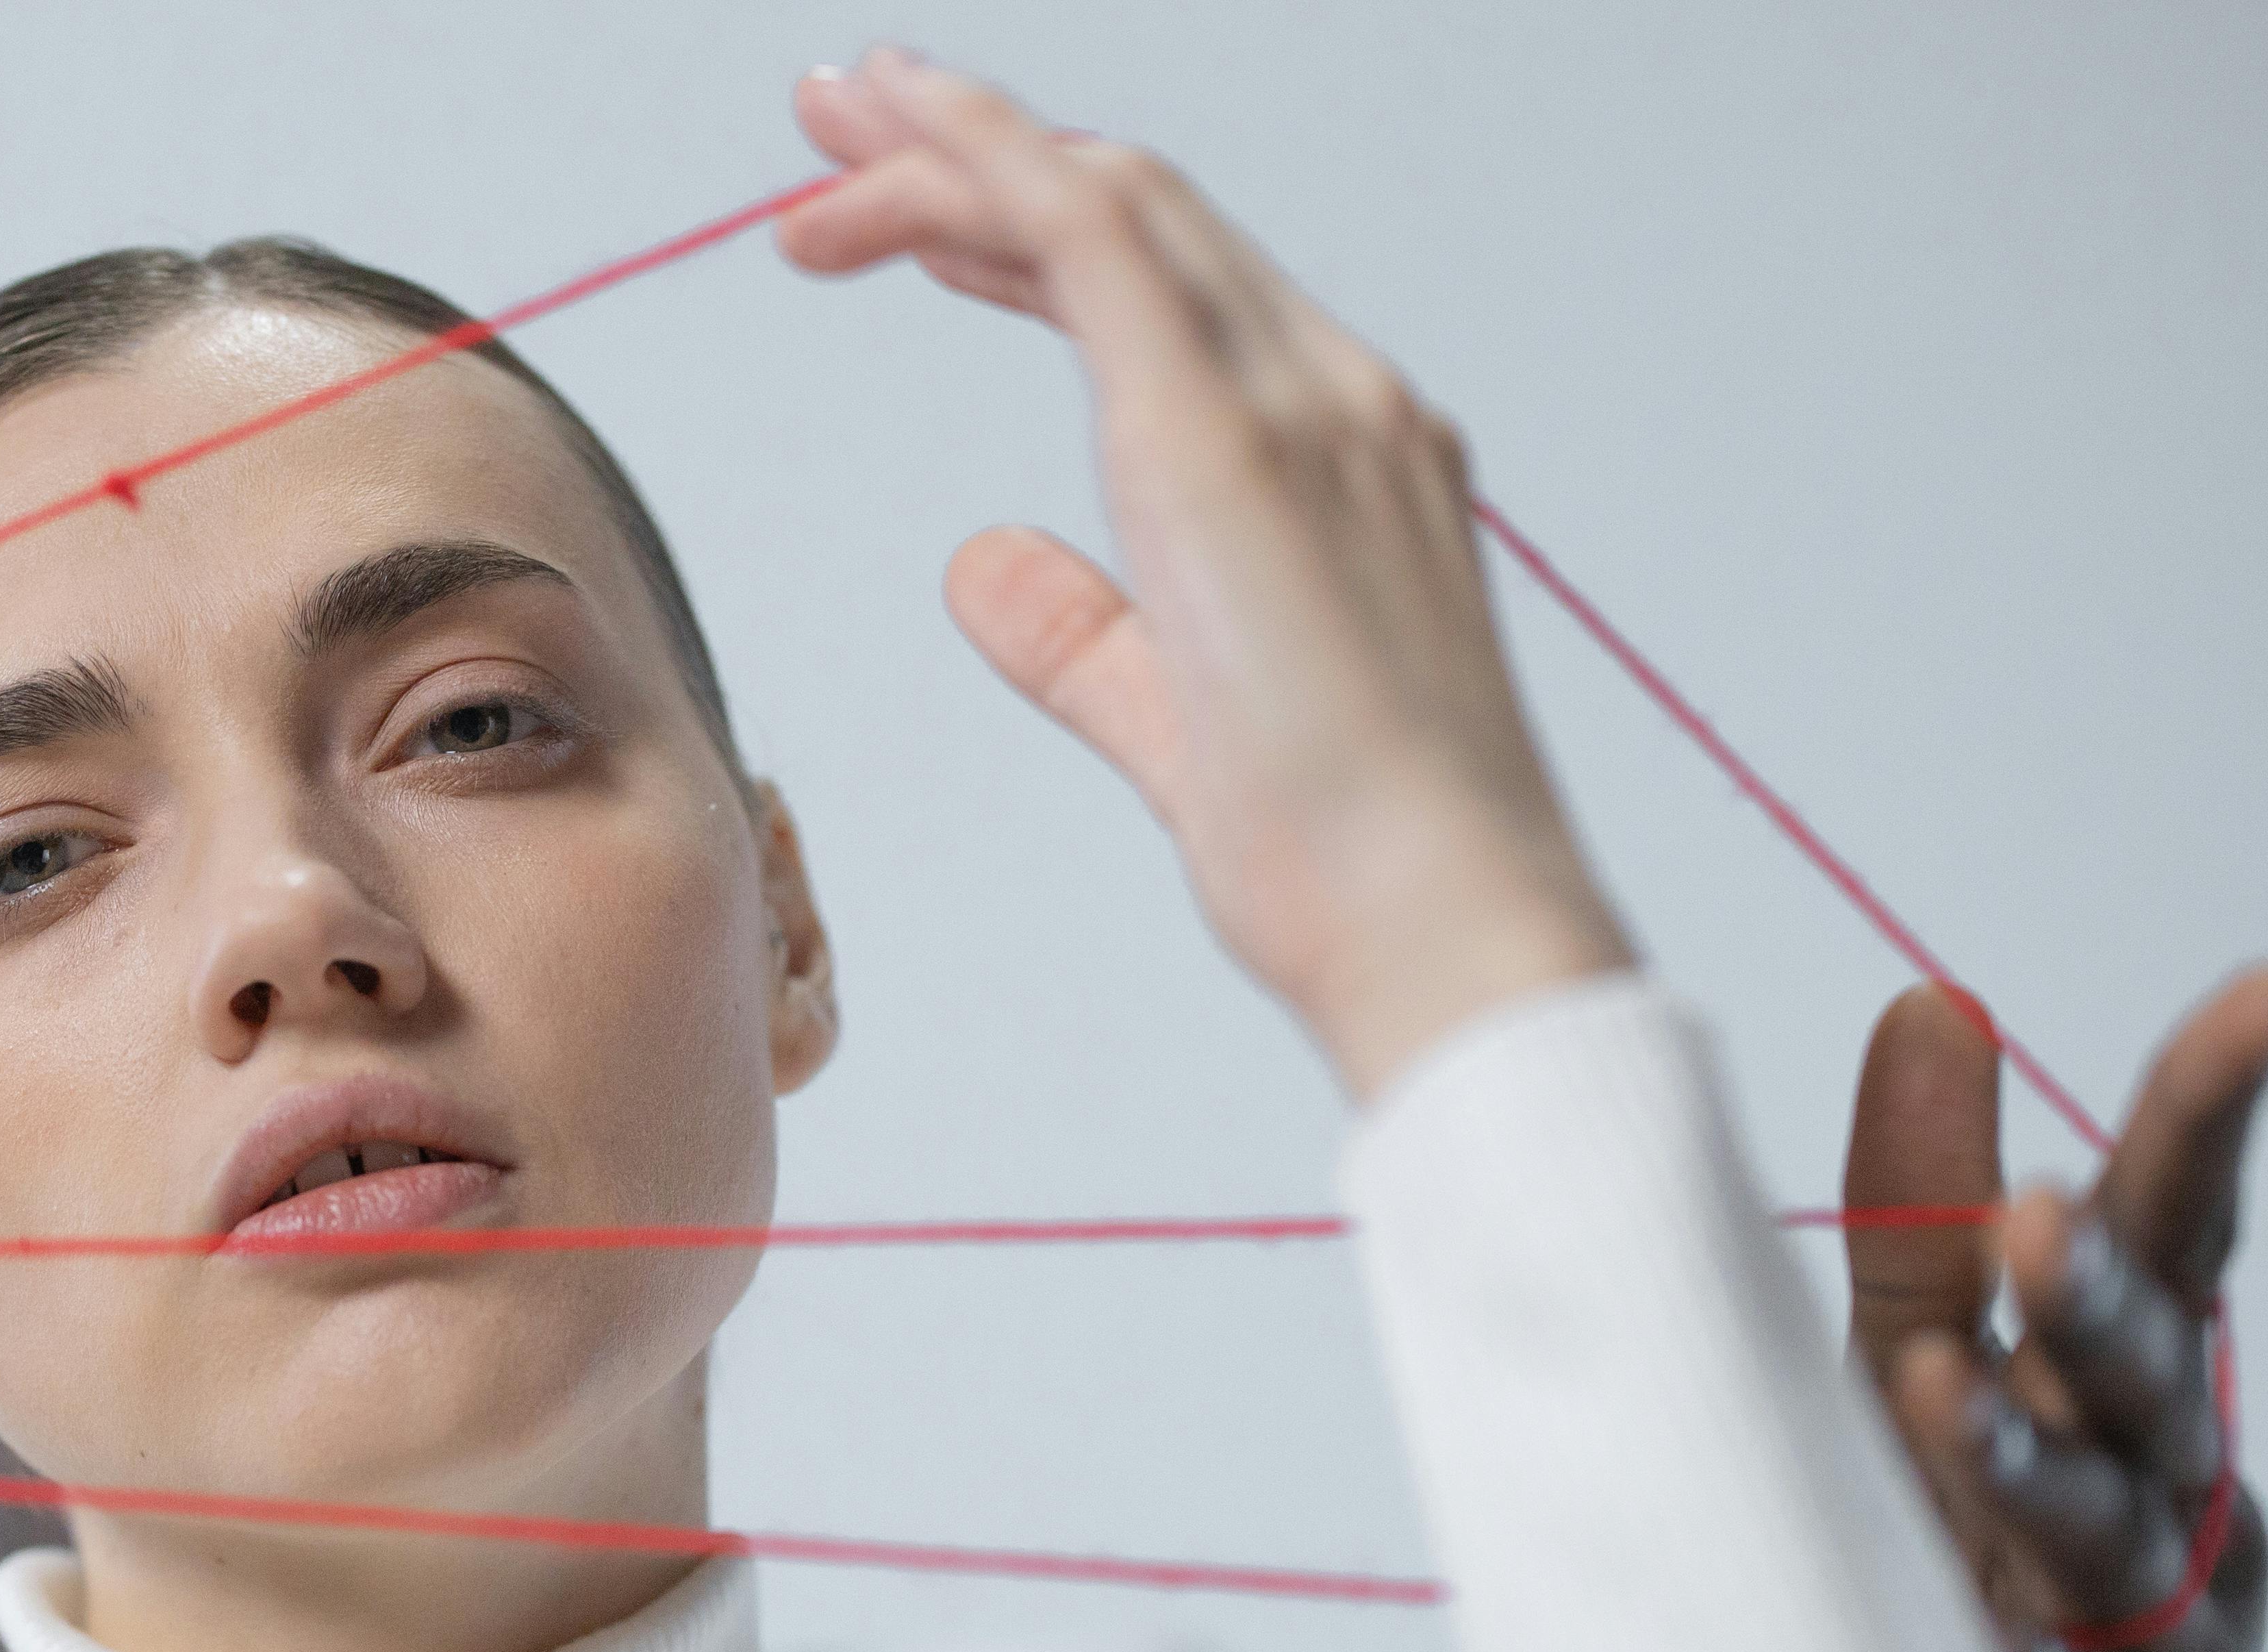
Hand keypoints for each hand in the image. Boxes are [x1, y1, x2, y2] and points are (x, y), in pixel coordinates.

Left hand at [781, 50, 1632, 1095]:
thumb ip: (1083, 634)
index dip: (1021, 223)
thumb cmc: (1340, 861)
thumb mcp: (1173, 721)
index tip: (906, 215)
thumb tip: (983, 568)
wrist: (1442, 924)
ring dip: (955, 141)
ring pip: (1109, 196)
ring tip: (825, 111)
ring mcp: (1300, 401)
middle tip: (829, 112)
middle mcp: (1333, 395)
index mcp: (1333, 455)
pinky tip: (897, 148)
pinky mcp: (1232, 437)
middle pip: (1132, 208)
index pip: (1163, 287)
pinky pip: (1099, 239)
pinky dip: (989, 170)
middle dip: (969, 146)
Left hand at [1844, 968, 2267, 1651]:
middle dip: (2101, 1301)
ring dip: (2034, 1476)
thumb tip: (1934, 1006)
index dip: (2216, 1116)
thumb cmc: (2004, 1601)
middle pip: (2150, 1385)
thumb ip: (1932, 1227)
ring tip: (1944, 1401)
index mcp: (2135, 1405)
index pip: (2182, 1236)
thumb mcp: (1946, 1394)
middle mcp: (2175, 1514)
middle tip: (2040, 1214)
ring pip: (2112, 1555)